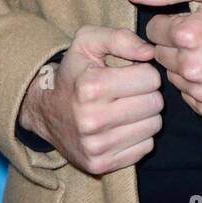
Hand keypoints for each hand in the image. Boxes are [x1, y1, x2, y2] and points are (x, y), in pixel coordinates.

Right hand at [17, 26, 162, 175]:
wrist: (46, 112)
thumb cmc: (74, 72)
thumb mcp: (88, 42)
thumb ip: (120, 37)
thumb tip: (149, 52)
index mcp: (91, 86)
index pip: (150, 78)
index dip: (143, 72)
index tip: (130, 73)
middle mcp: (92, 119)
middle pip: (155, 103)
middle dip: (147, 93)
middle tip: (130, 92)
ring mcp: (96, 146)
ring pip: (153, 127)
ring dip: (145, 115)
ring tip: (126, 108)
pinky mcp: (100, 165)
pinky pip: (145, 148)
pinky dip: (138, 136)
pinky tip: (121, 127)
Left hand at [125, 0, 201, 120]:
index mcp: (187, 34)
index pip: (152, 30)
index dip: (170, 23)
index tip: (191, 23)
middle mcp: (191, 67)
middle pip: (160, 55)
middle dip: (175, 46)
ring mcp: (201, 92)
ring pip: (172, 77)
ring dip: (185, 67)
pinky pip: (188, 98)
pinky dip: (198, 87)